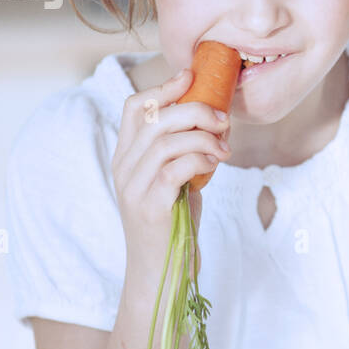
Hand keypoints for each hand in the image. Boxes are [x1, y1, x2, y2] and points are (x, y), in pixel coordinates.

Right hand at [111, 67, 230, 276]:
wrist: (162, 273)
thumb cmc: (174, 223)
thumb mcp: (176, 180)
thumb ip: (183, 152)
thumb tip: (214, 119)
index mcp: (125, 158)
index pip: (133, 108)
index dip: (162, 87)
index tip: (191, 76)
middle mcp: (123, 169)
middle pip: (154, 118)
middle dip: (195, 110)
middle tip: (223, 119)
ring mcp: (133, 188)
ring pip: (166, 142)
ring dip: (203, 137)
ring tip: (224, 148)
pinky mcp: (150, 207)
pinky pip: (175, 169)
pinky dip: (200, 159)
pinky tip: (215, 164)